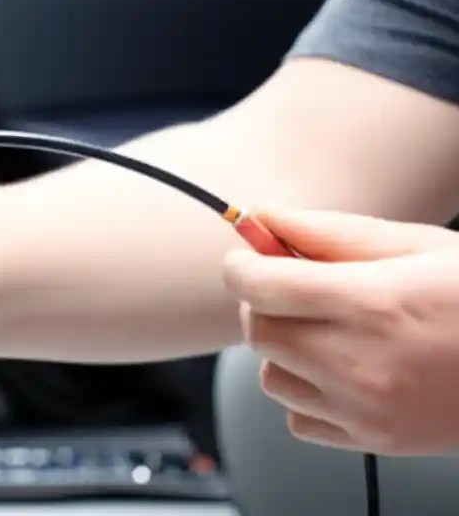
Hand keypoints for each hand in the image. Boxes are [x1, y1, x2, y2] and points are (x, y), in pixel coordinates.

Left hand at [223, 207, 458, 455]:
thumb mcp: (416, 246)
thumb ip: (330, 234)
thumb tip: (264, 217)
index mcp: (372, 302)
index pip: (258, 287)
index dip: (241, 266)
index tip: (247, 259)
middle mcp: (361, 361)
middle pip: (256, 331)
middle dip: (262, 305)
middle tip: (294, 290)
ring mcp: (365, 408)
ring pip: (271, 376)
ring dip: (284, 350)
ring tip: (330, 331)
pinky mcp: (374, 439)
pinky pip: (298, 418)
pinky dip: (307, 393)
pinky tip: (343, 370)